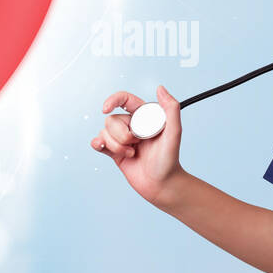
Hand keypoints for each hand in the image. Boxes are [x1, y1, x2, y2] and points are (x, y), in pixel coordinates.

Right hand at [90, 85, 185, 205]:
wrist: (162, 184)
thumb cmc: (170, 159)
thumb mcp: (174, 132)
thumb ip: (171, 109)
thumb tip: (160, 88)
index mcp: (144, 116)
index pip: (124, 99)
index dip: (112, 100)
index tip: (106, 108)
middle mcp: (131, 125)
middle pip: (112, 120)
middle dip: (122, 135)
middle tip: (138, 145)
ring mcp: (122, 139)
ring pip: (105, 132)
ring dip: (117, 145)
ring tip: (132, 154)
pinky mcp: (115, 152)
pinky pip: (99, 142)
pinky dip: (99, 144)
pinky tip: (103, 147)